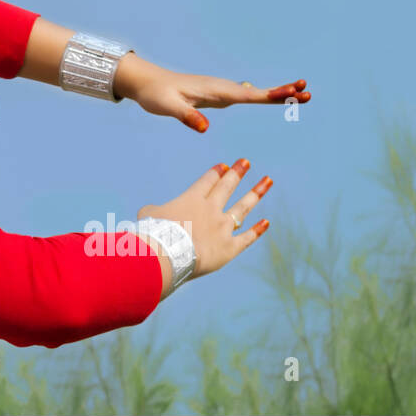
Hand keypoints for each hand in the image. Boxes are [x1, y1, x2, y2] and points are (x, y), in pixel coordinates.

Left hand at [115, 55, 309, 132]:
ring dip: (274, 93)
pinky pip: (242, 96)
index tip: (292, 93)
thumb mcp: (168, 107)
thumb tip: (206, 127)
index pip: (247, 95)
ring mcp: (219, 91)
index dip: (270, 95)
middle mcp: (220, 88)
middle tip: (307, 91)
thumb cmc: (156, 94)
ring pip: (252, 93)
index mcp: (213, 90)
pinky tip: (266, 96)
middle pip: (256, 92)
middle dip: (281, 92)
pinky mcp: (215, 96)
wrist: (145, 82)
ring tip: (299, 93)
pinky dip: (258, 96)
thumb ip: (187, 116)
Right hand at [138, 159, 272, 290]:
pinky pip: (246, 238)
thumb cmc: (153, 231)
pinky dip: (257, 231)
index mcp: (191, 199)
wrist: (167, 253)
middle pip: (227, 187)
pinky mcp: (229, 248)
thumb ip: (156, 210)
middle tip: (246, 162)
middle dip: (237, 173)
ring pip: (242, 207)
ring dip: (255, 193)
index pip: (207, 182)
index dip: (216, 173)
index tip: (223, 166)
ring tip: (267, 181)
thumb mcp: (147, 214)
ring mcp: (222, 227)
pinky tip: (266, 222)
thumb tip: (155, 213)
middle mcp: (210, 209)